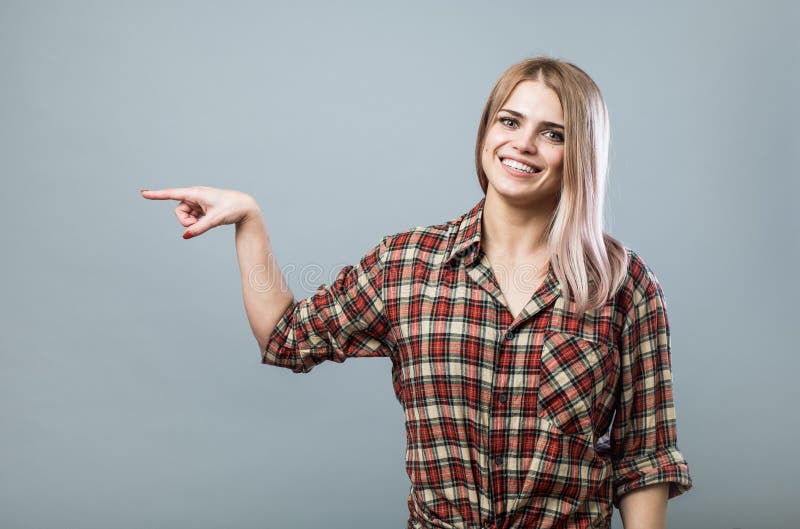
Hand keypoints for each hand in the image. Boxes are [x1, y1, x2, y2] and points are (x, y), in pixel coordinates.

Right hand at [140, 185, 259, 238]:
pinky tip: (210, 219)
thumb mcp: (215, 220)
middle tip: (199, 224)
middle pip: (178, 211)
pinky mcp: (202, 207)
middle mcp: (194, 195)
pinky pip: (192, 216)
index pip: (171, 194)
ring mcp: (198, 201)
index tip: (143, 193)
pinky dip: (198, 221)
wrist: (245, 207)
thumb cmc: (232, 208)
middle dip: (185, 221)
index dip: (156, 195)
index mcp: (195, 193)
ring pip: (185, 215)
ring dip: (192, 222)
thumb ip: (199, 228)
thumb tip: (185, 235)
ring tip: (208, 220)